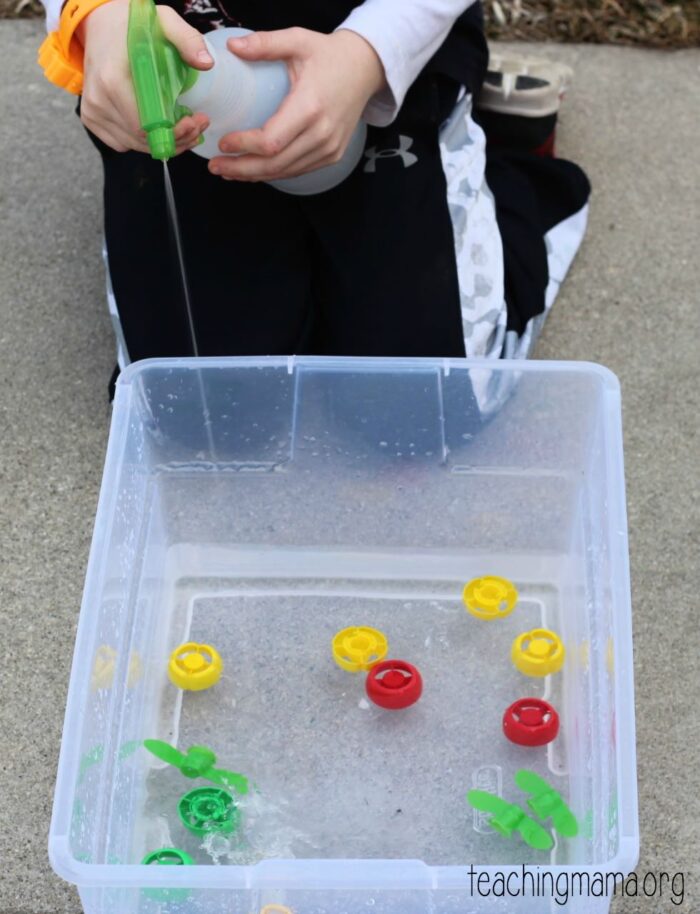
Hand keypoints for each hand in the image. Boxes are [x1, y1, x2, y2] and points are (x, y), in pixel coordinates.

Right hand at [77, 0, 212, 153]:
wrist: (99, 23)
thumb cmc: (131, 24)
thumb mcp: (164, 21)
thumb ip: (186, 39)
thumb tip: (206, 63)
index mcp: (112, 80)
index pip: (144, 127)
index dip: (174, 133)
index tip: (195, 122)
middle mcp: (98, 101)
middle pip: (142, 140)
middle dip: (176, 139)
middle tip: (197, 126)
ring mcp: (92, 112)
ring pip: (135, 145)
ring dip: (164, 142)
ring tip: (185, 126)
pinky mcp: (91, 119)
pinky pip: (124, 142)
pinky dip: (145, 141)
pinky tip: (161, 127)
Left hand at [209, 28, 385, 180]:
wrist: (365, 69)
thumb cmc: (330, 55)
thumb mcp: (298, 40)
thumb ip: (264, 43)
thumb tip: (231, 47)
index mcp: (310, 107)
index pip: (271, 140)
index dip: (244, 146)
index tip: (223, 142)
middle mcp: (321, 134)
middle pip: (275, 164)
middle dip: (242, 168)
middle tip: (216, 167)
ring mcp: (329, 148)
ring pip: (285, 172)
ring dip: (255, 175)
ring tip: (229, 171)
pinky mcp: (332, 155)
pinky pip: (297, 170)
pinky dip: (274, 173)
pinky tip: (254, 170)